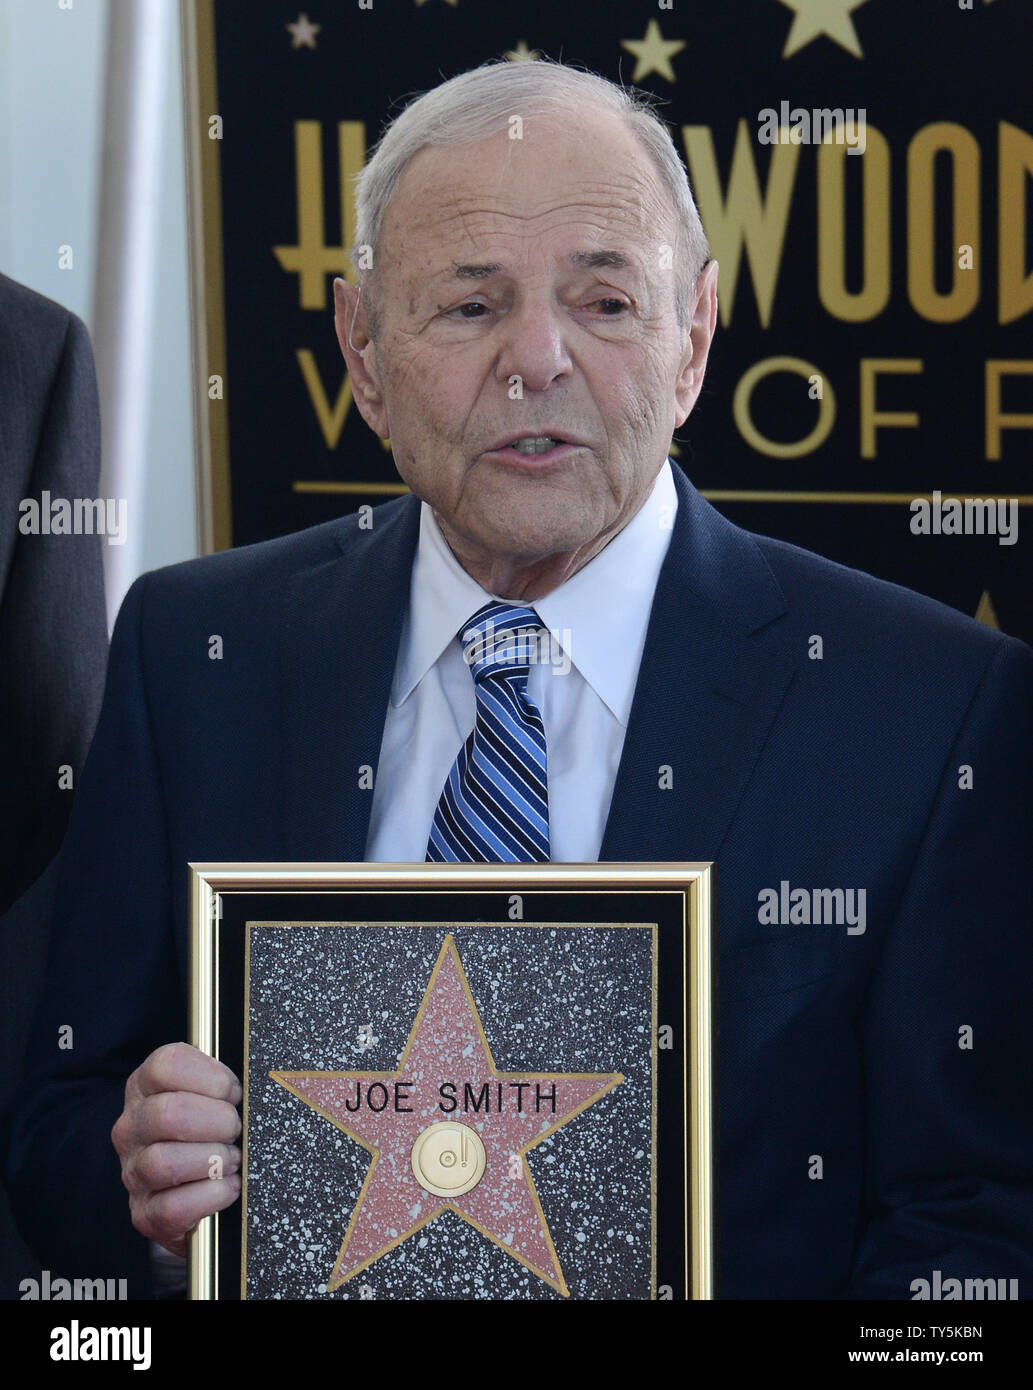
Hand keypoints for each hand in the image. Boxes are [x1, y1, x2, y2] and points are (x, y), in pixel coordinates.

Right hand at [111, 1042, 241, 1257]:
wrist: (197, 1190)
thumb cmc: (213, 1130)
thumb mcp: (215, 1094)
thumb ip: (228, 1081)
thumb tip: (271, 1076)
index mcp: (146, 1087)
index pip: (166, 1065)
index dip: (211, 1077)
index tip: (234, 1093)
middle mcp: (132, 1127)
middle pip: (167, 1113)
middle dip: (217, 1121)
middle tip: (236, 1129)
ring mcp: (133, 1171)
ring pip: (164, 1162)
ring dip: (212, 1160)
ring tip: (232, 1159)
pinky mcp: (144, 1213)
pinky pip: (173, 1207)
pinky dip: (211, 1196)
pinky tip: (226, 1187)